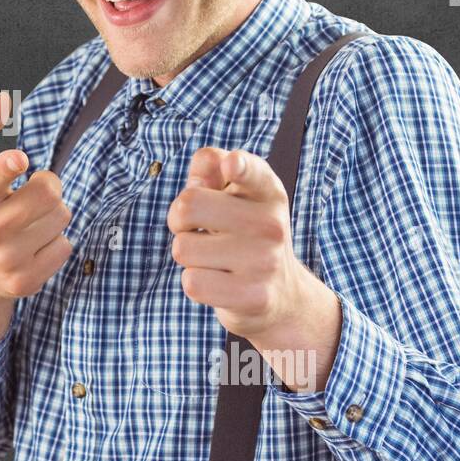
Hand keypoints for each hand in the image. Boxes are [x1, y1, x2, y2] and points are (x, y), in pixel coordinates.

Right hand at [0, 90, 73, 354]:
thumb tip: (2, 99)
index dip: (6, 167)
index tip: (20, 158)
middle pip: (47, 193)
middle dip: (48, 186)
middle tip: (33, 193)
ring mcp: (6, 261)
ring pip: (61, 217)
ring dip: (53, 214)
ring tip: (31, 222)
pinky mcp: (26, 282)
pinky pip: (65, 246)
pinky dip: (56, 242)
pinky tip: (34, 246)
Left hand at [166, 146, 317, 339]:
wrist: (281, 295)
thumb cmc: (243, 234)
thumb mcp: (233, 197)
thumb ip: (210, 171)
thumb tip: (198, 178)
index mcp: (266, 191)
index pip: (250, 170)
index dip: (238, 165)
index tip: (231, 166)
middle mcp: (271, 223)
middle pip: (188, 204)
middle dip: (178, 220)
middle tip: (197, 230)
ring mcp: (265, 260)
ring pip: (183, 248)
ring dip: (188, 256)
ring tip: (215, 259)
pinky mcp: (254, 295)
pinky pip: (193, 283)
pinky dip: (196, 283)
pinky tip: (220, 281)